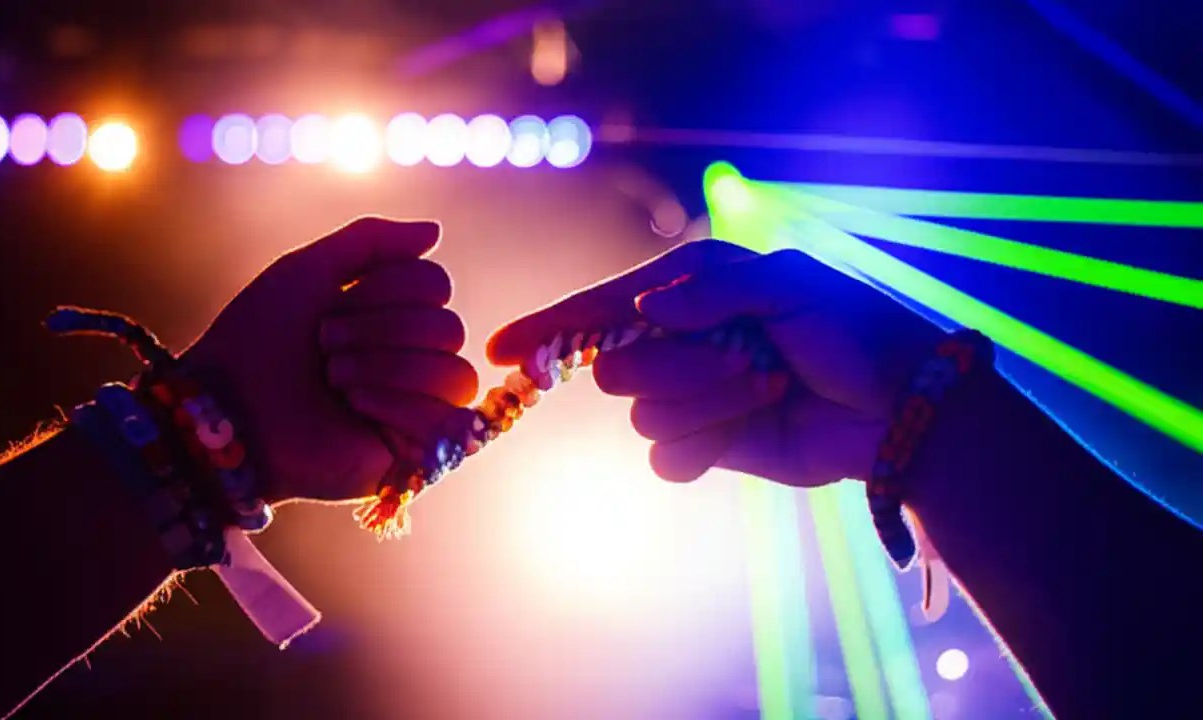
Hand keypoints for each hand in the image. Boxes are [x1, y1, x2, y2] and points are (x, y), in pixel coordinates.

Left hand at [181, 217, 477, 505]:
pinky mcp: (414, 455)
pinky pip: (449, 420)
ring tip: (336, 379)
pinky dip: (400, 405)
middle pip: (449, 328)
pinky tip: (355, 407)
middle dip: (380, 330)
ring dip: (387, 367)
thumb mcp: (311, 270)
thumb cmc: (258, 340)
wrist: (226, 408)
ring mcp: (416, 409)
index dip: (390, 287)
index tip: (332, 304)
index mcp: (392, 316)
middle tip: (325, 345)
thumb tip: (436, 231)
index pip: (436, 285)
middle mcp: (411, 360)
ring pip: (456, 374)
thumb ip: (372, 241)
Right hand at [487, 240, 941, 486]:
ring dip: (710, 403)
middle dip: (682, 368)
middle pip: (617, 368)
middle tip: (748, 358)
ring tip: (769, 387)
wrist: (897, 410)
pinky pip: (665, 457)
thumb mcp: (790, 286)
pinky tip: (749, 427)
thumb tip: (644, 313)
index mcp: (691, 290)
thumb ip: (712, 293)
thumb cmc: (852, 331)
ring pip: (643, 416)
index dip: (550, 327)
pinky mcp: (706, 445)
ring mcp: (690, 396)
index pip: (601, 308)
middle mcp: (680, 341)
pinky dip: (704, 446)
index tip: (502, 350)